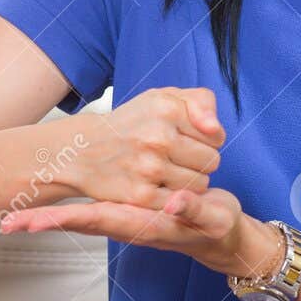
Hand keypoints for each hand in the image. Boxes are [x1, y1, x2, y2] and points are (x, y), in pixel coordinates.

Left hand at [0, 185, 282, 280]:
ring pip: (79, 214)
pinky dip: (65, 208)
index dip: (64, 221)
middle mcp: (125, 221)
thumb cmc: (217, 228)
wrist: (223, 235)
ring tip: (12, 218)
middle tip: (8, 224)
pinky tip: (43, 200)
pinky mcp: (127, 203)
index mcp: (141, 223)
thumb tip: (171, 205)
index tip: (32, 224)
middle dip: (44, 222)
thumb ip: (194, 211)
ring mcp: (123, 214)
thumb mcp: (211, 220)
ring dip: (47, 216)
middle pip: (77, 220)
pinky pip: (92, 206)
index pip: (96, 220)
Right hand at [61, 87, 224, 206]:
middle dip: (197, 161)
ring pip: (200, 184)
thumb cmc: (132, 124)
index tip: (182, 137)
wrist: (83, 152)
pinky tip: (155, 186)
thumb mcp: (164, 98)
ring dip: (187, 181)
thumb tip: (215, 129)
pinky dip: (173, 198)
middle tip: (172, 156)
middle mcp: (158, 137)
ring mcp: (150, 168)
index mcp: (167, 108)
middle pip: (212, 162)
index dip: (203, 140)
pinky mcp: (142, 195)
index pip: (217, 137)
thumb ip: (200, 102)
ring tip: (164, 171)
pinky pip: (181, 202)